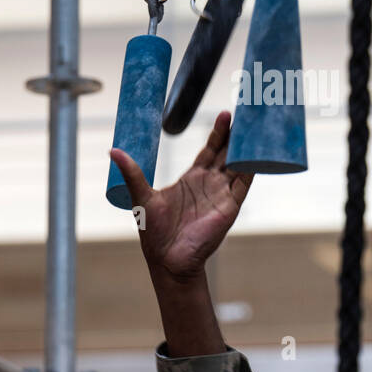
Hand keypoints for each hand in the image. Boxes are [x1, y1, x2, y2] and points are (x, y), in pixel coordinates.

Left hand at [109, 111, 252, 283]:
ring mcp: (222, 195)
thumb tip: (113, 150)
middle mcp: (210, 185)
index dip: (218, 133)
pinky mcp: (230, 206)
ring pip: (239, 164)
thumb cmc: (155, 233)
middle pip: (227, 153)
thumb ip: (132, 173)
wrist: (168, 261)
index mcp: (192, 180)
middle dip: (236, 134)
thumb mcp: (142, 197)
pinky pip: (245, 182)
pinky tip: (258, 151)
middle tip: (245, 111)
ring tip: (256, 125)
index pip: (210, 150)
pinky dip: (252, 166)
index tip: (225, 114)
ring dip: (247, 146)